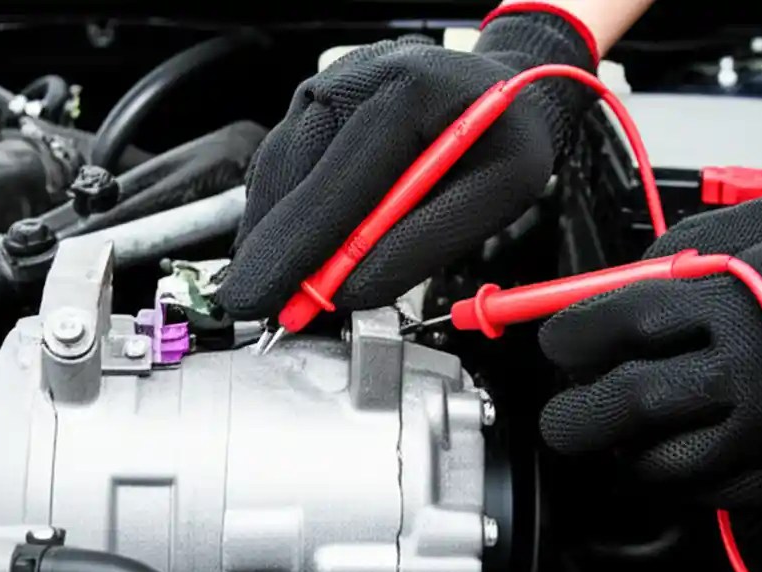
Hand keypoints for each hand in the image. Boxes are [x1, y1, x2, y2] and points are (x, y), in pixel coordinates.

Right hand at [216, 9, 595, 317]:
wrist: (506, 90)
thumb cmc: (506, 142)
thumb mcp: (497, 197)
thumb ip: (422, 245)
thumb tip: (348, 291)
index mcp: (406, 94)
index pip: (333, 188)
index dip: (292, 252)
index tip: (260, 298)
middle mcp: (355, 79)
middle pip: (290, 180)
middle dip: (269, 250)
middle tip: (254, 302)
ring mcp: (328, 83)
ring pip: (276, 173)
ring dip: (271, 232)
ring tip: (280, 279)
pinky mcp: (314, 99)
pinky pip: (282, 162)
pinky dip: (281, 207)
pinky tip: (294, 240)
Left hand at [539, 167, 761, 506]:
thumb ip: (715, 237)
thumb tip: (645, 269)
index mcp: (745, 298)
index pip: (614, 324)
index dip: (567, 335)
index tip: (555, 339)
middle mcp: (755, 374)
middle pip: (623, 406)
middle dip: (574, 412)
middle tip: (562, 409)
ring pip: (665, 465)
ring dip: (625, 453)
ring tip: (618, 435)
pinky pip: (723, 494)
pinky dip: (685, 479)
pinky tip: (681, 455)